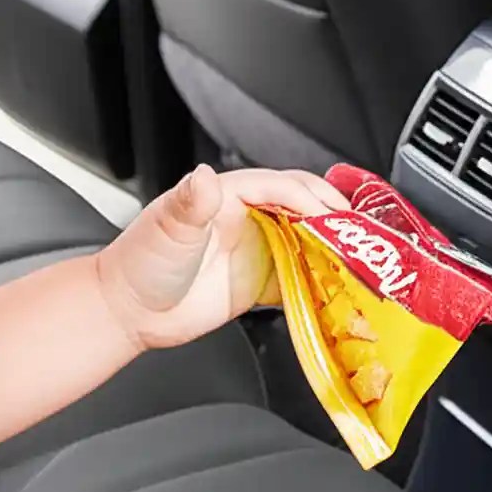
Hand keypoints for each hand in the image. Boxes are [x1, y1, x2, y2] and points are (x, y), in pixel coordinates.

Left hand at [95, 165, 350, 350]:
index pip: (282, 186)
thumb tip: (206, 177)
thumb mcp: (166, 229)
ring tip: (361, 256)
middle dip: (334, 215)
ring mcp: (257, 250)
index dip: (311, 198)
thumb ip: (190, 203)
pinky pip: (300, 276)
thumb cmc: (140, 264)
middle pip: (304, 207)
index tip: (332, 216)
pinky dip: (321, 280)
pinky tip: (338, 287)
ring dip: (333, 246)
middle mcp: (250, 219)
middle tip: (361, 231)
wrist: (130, 313)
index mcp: (229, 195)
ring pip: (308, 240)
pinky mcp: (260, 283)